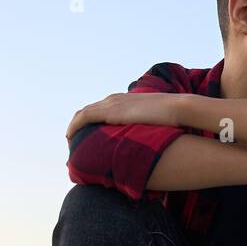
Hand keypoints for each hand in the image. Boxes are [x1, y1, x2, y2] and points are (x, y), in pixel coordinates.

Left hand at [66, 93, 183, 140]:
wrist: (177, 108)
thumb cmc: (175, 119)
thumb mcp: (160, 124)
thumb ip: (152, 130)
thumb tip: (157, 145)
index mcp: (126, 101)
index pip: (103, 109)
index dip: (94, 121)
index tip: (89, 134)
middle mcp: (115, 99)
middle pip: (90, 110)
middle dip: (80, 124)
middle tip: (74, 138)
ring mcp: (112, 104)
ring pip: (83, 113)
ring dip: (74, 126)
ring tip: (69, 140)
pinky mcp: (109, 112)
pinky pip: (84, 118)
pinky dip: (74, 126)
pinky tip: (69, 137)